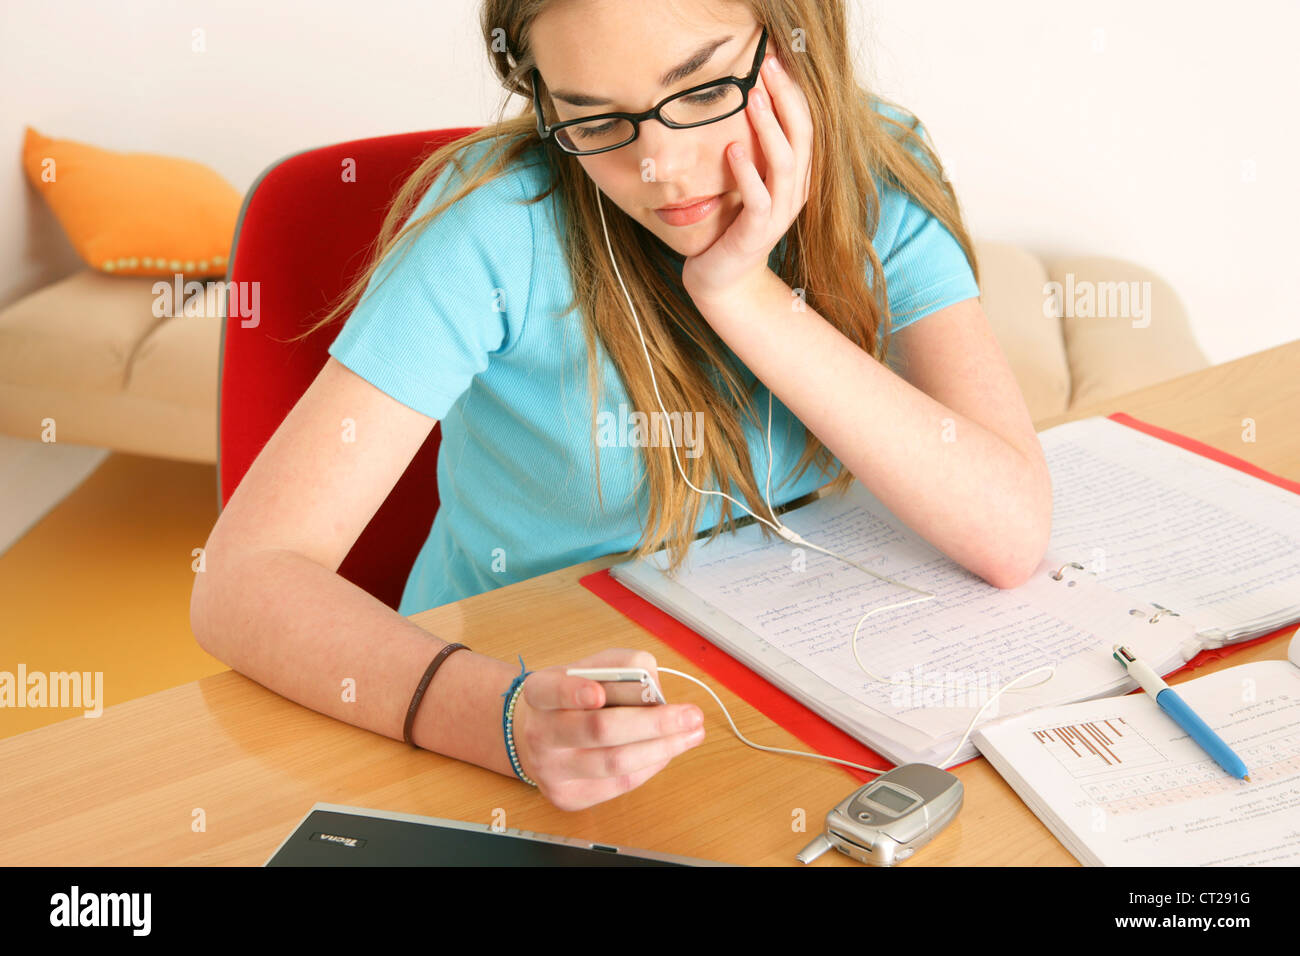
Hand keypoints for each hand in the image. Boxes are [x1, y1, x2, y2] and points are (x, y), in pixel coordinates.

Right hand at [511, 648, 705, 811]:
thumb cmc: (574, 698)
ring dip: (662, 747)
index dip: (574, 692)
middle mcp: (540, 732)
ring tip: (691, 734)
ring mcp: (551, 769)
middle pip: (598, 729)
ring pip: (615, 762)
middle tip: (690, 715)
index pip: (552, 691)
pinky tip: (666, 750)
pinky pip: (619, 783)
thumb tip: (655, 689)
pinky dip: (650, 765)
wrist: (541, 737)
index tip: (598, 692)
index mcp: (540, 692)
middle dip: (652, 722)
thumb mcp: (590, 670)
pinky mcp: (568, 796)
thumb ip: (622, 668)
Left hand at [681, 52, 812, 308]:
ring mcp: (779, 214)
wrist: (723, 279)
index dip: (793, 93)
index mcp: (797, 178)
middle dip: (786, 99)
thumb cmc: (732, 225)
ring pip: (785, 163)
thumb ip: (754, 151)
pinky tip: (732, 149)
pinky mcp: (758, 232)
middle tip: (768, 66)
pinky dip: (747, 172)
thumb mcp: (748, 182)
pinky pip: (758, 198)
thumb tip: (744, 103)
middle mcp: (795, 193)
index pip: (803, 126)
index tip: (775, 60)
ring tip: (752, 98)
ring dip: (769, 128)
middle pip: (801, 137)